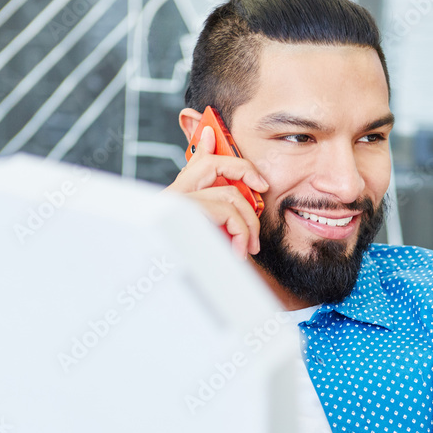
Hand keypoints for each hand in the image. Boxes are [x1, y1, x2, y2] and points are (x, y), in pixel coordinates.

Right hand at [166, 125, 268, 259]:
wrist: (170, 296)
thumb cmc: (196, 271)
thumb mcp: (211, 240)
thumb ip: (220, 215)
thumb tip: (230, 193)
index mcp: (176, 201)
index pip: (195, 160)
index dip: (210, 144)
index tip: (219, 136)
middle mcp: (171, 199)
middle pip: (211, 162)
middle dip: (244, 169)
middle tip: (262, 188)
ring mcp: (175, 207)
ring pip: (228, 194)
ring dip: (248, 223)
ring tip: (248, 247)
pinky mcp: (185, 215)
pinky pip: (226, 210)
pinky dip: (241, 232)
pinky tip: (238, 253)